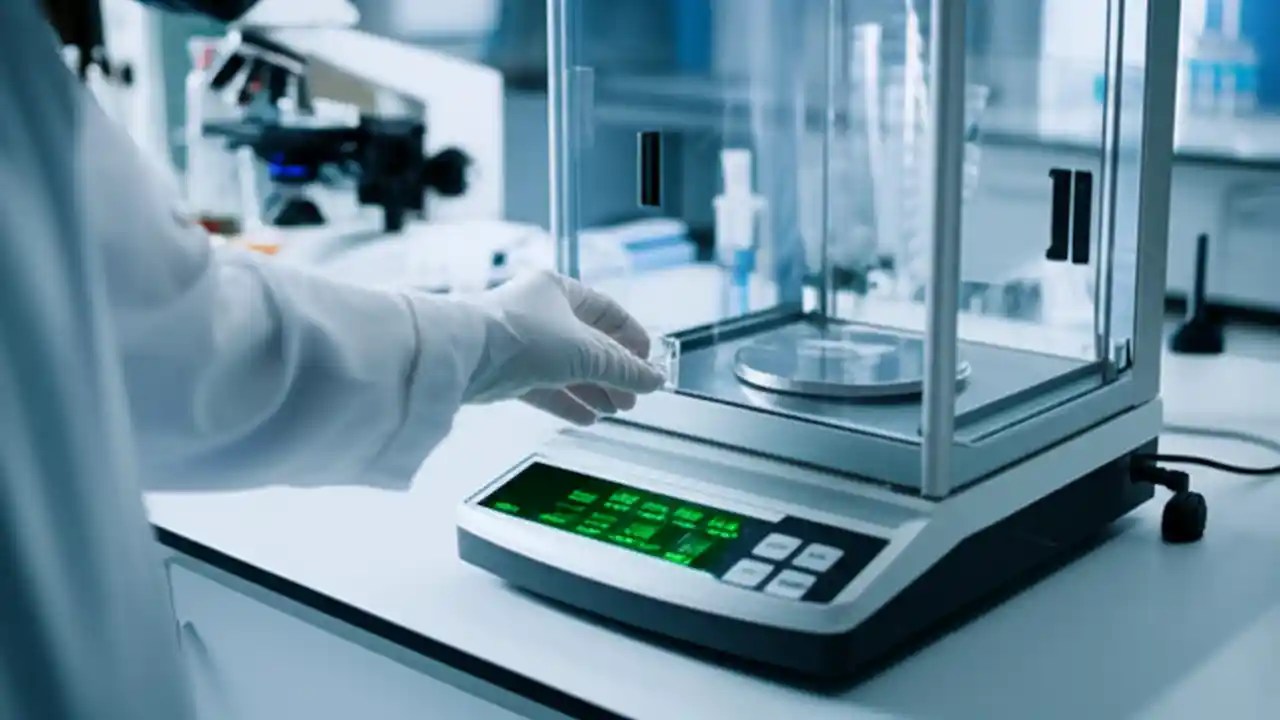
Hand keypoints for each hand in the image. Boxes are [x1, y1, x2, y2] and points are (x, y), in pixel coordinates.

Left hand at [463, 271, 665, 424]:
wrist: (462, 357)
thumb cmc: (524, 338)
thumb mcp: (586, 352)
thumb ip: (624, 368)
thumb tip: (655, 379)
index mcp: (559, 290)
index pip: (606, 311)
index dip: (630, 336)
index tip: (647, 361)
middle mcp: (539, 311)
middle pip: (587, 343)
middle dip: (613, 371)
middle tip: (633, 396)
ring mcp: (520, 342)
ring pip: (566, 367)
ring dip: (593, 389)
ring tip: (615, 410)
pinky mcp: (504, 370)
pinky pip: (544, 385)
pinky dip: (567, 400)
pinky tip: (587, 418)